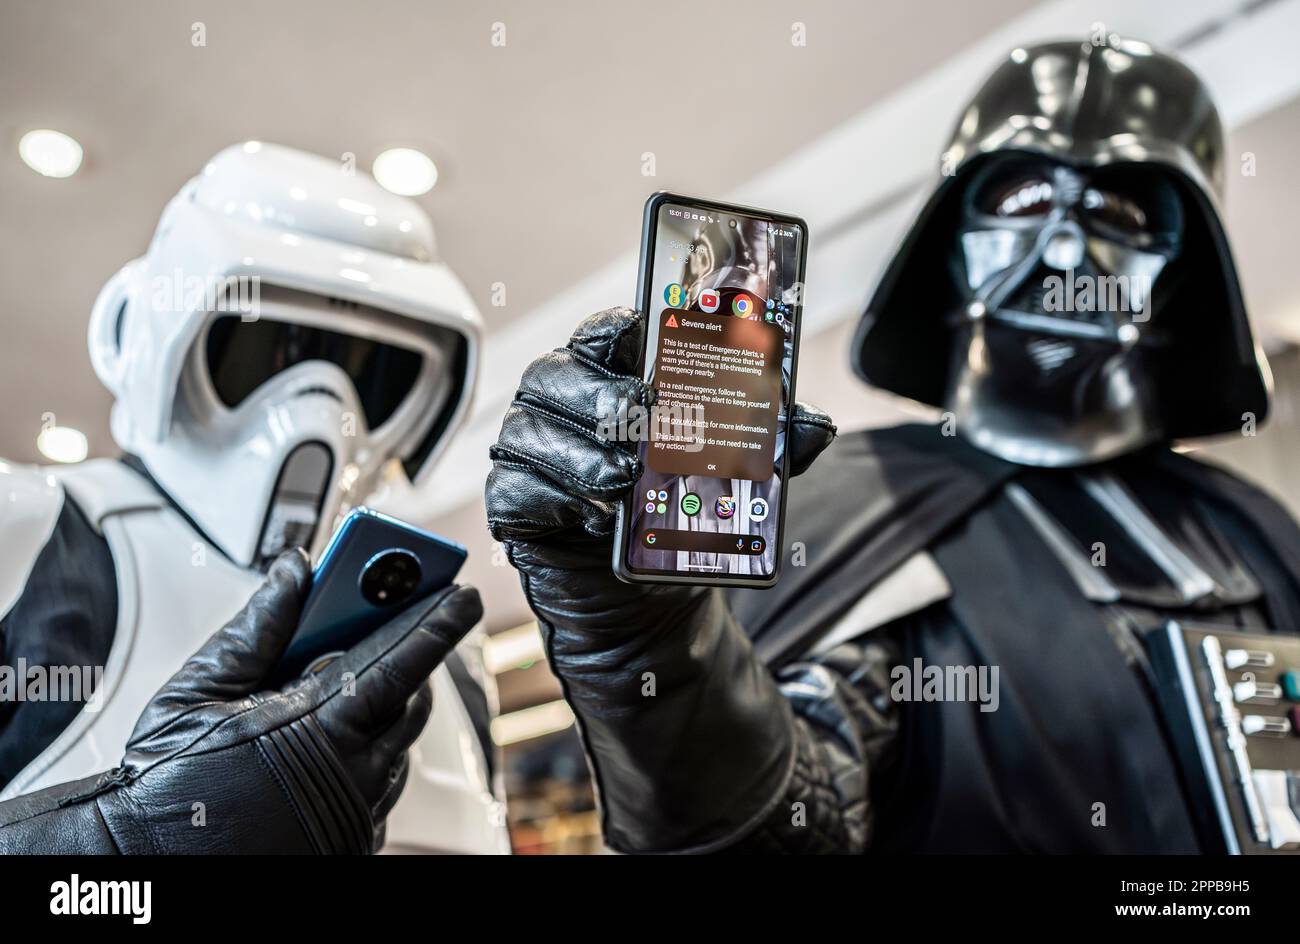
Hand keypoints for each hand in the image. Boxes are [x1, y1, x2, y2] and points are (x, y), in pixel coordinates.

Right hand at [0, 550, 481, 853]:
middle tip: (420, 620)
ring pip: (400, 741)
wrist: (151, 865)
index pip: (398, 661)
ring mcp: (357, 808)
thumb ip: (254, 629)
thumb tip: (293, 573)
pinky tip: (338, 738)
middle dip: (417, 657)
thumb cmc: (167, 784)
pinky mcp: (357, 836)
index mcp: (314, 723)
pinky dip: (374, 752)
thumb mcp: (197, 692)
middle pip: (411, 698)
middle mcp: (349, 769)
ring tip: (357, 679)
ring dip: (390, 706)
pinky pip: (385, 782)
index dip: (436, 624)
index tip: (460, 595)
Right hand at [485, 306, 835, 851]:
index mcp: (611, 379)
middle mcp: (562, 408)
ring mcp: (532, 455)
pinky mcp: (514, 506)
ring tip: (623, 479)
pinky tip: (593, 514)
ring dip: (582, 453)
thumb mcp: (732, 477)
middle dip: (601, 395)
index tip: (641, 330)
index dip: (615, 328)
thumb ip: (768, 446)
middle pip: (558, 374)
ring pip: (534, 431)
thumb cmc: (678, 518)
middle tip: (643, 418)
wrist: (647, 603)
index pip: (602, 336)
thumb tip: (816, 424)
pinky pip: (516, 489)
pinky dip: (555, 496)